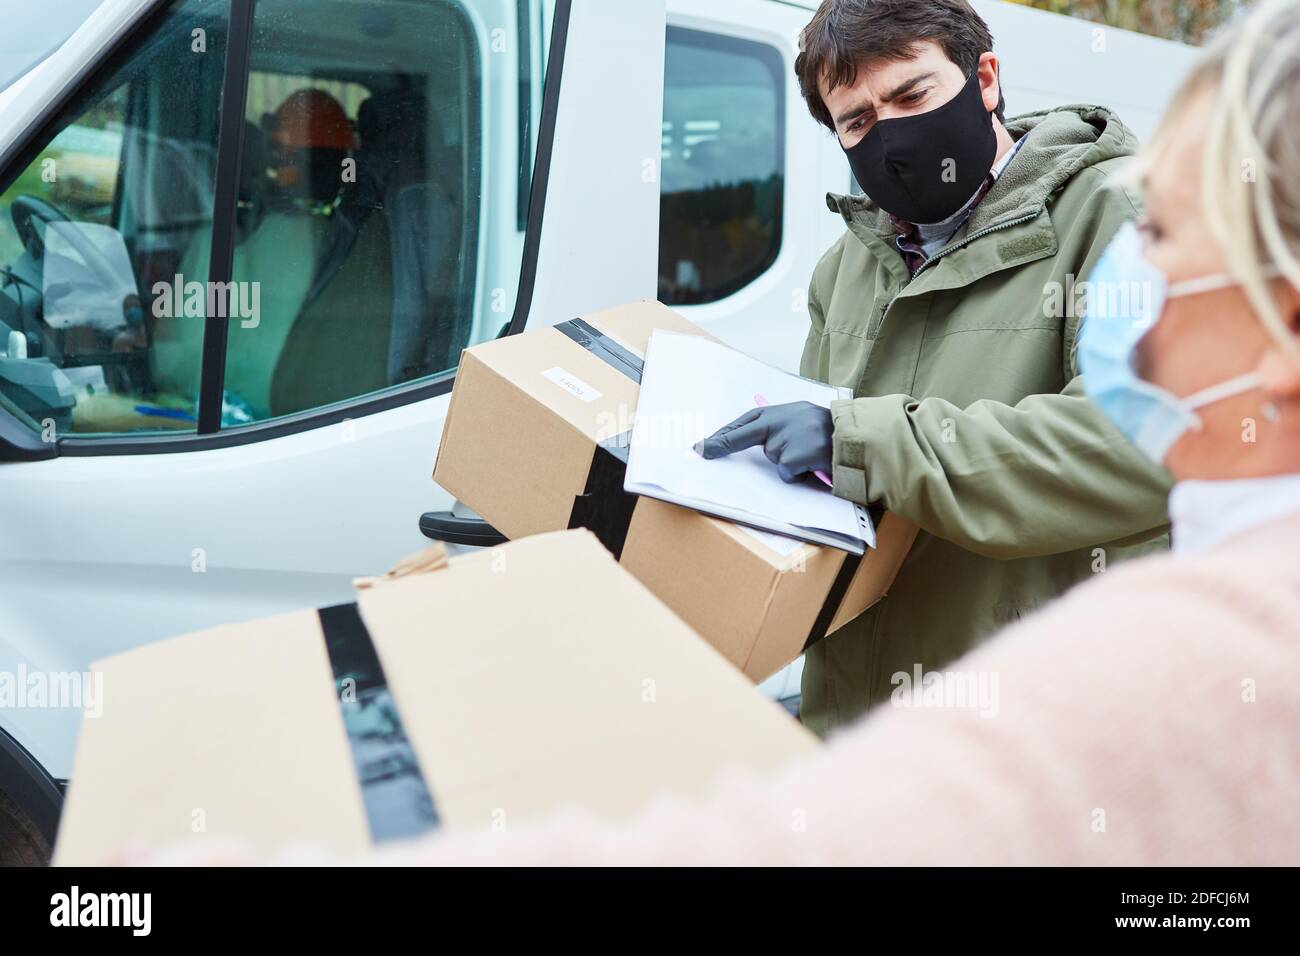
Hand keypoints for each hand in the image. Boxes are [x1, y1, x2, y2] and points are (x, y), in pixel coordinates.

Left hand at [697, 401, 832, 482]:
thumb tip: (761, 446)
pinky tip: (813, 466)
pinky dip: (798, 475)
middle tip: (702, 450)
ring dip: (787, 464)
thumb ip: (780, 428)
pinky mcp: (799, 453)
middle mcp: (785, 419)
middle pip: (745, 434)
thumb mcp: (803, 421)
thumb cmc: (830, 434)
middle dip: (722, 443)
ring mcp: (791, 435)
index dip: (726, 432)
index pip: (748, 419)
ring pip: (774, 459)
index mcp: (785, 410)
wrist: (859, 438)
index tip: (706, 443)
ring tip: (809, 457)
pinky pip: (787, 472)